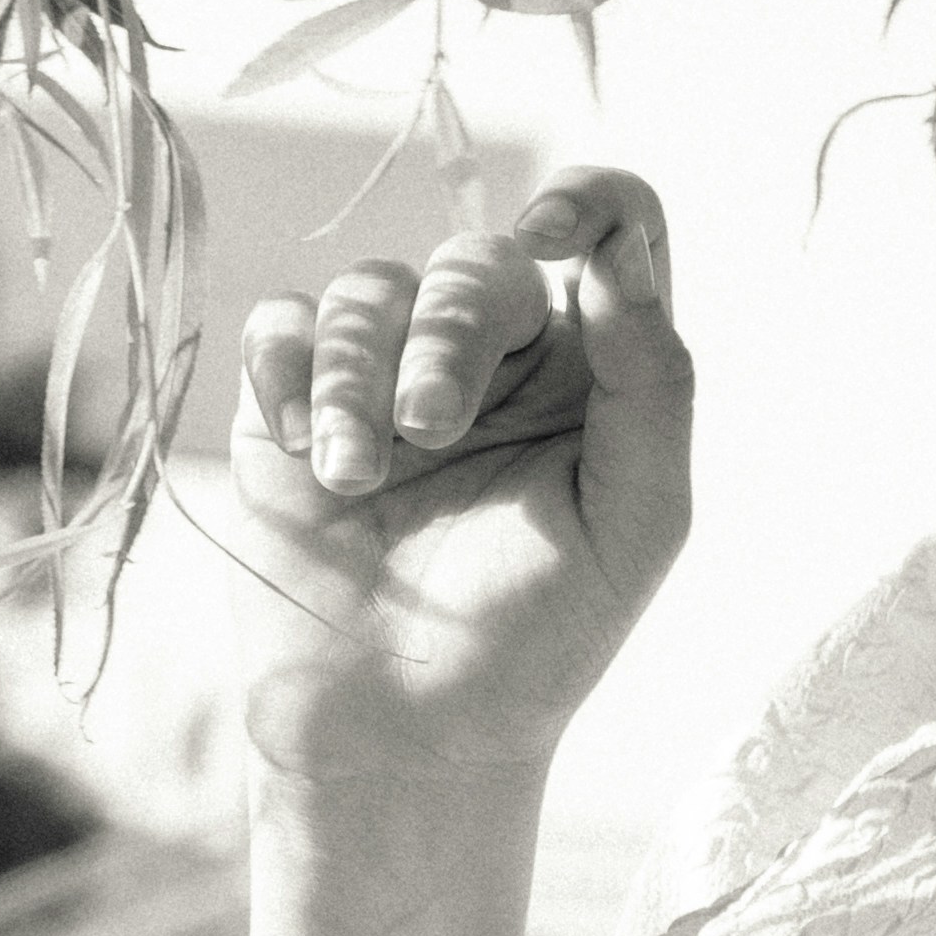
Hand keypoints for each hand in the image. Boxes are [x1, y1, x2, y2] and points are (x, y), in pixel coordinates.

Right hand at [220, 169, 693, 805]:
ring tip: (354, 478)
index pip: (612, 227)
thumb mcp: (636, 523)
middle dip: (448, 334)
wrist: (406, 734)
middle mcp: (496, 352)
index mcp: (594, 367)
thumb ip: (652, 384)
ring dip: (356, 375)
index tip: (550, 238)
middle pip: (476, 260)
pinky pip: (283, 325)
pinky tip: (305, 453)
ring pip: (369, 290)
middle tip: (432, 432)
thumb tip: (622, 255)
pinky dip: (290, 372)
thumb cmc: (540, 638)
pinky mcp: (294, 402)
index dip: (586, 201)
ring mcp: (389, 371)